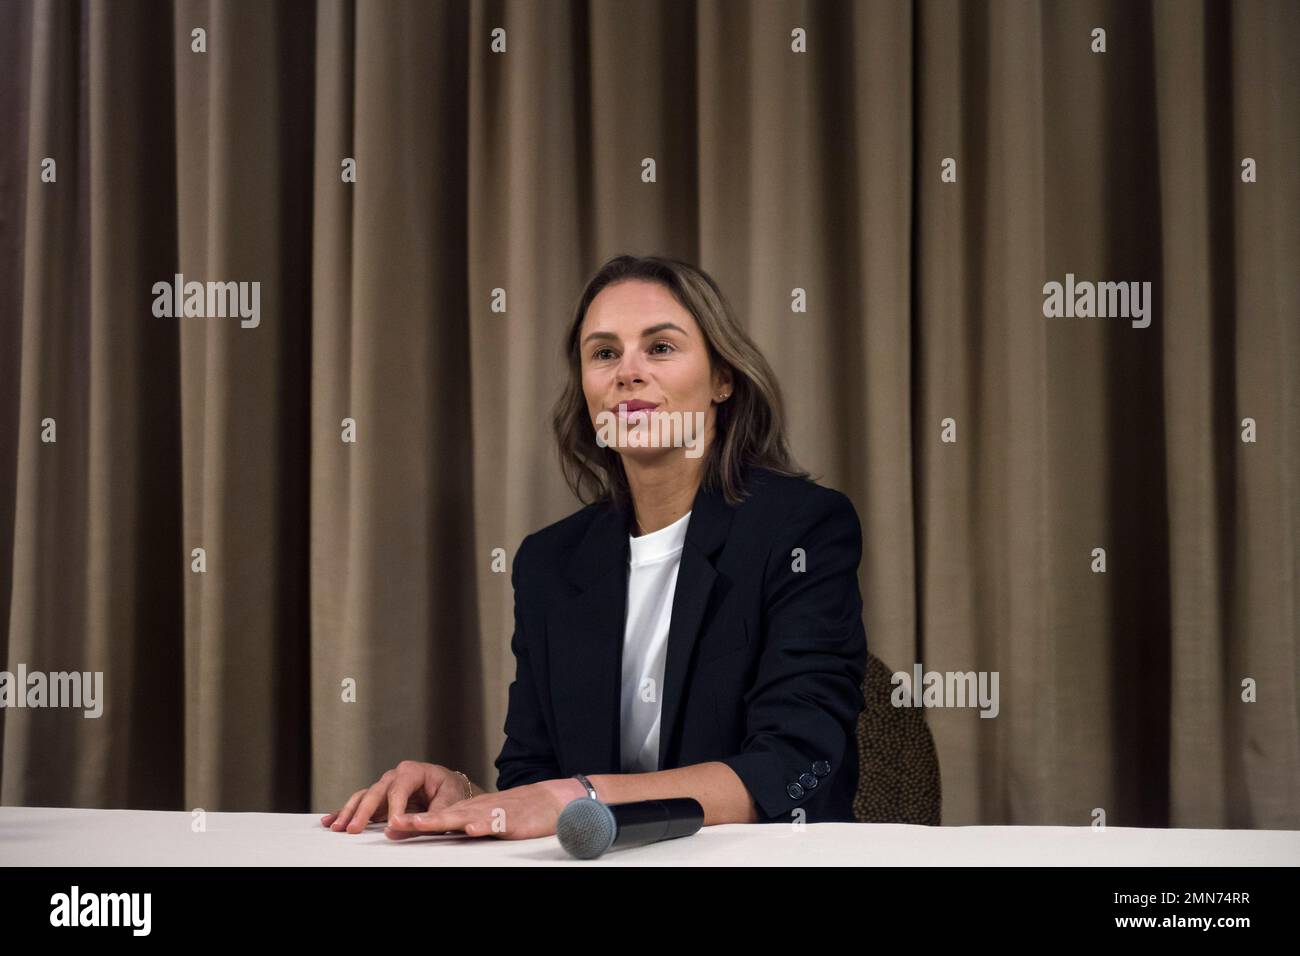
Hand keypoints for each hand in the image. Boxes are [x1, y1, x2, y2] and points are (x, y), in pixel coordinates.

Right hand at [320, 760, 473, 833]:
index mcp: (414, 771)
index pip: (400, 788)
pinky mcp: (380, 799)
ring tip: (337, 826)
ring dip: (349, 812)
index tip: (392, 823)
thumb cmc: (450, 791)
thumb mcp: (448, 801)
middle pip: (376, 792)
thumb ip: (427, 815)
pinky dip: (346, 812)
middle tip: (354, 828)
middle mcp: (395, 775)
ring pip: (363, 797)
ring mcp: (385, 786)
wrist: (451, 789)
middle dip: (364, 811)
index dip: (395, 807)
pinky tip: (331, 819)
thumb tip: (399, 827)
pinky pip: (360, 803)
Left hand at [384, 777, 588, 840]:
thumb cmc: (519, 811)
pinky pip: (496, 823)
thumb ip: (467, 825)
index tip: (392, 825)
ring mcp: (493, 814)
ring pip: (463, 817)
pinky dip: (483, 825)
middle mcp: (477, 810)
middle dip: (418, 820)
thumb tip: (445, 834)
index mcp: (470, 810)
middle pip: (443, 815)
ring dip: (440, 820)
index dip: (415, 821)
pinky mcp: (512, 821)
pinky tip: (472, 828)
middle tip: (395, 823)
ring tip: (418, 823)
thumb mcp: (487, 818)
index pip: (438, 815)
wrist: (551, 800)